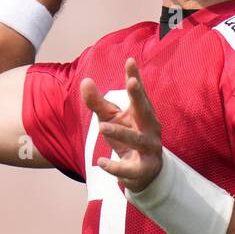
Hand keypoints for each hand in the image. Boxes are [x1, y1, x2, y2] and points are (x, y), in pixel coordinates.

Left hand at [80, 57, 162, 192]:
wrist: (144, 172)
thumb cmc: (127, 138)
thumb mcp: (110, 118)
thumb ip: (97, 102)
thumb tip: (85, 81)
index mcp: (142, 112)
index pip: (138, 92)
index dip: (134, 76)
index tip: (130, 61)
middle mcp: (149, 127)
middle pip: (145, 110)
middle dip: (139, 96)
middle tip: (131, 82)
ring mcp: (148, 148)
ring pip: (136, 139)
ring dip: (121, 132)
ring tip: (101, 126)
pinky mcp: (142, 168)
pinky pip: (129, 168)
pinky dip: (115, 166)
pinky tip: (101, 162)